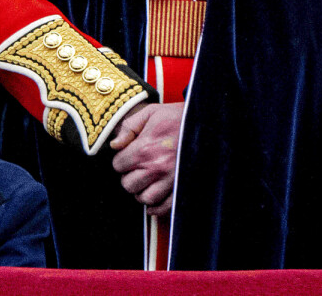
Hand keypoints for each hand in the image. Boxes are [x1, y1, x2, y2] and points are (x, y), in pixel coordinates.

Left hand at [110, 101, 183, 216]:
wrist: (207, 122)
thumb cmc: (177, 117)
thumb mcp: (150, 113)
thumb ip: (128, 128)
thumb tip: (114, 145)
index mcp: (145, 148)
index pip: (118, 165)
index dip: (120, 161)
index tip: (127, 156)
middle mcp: (156, 167)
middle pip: (129, 185)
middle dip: (129, 177)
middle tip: (136, 169)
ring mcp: (171, 180)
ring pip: (145, 198)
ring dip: (142, 192)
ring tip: (145, 182)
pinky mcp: (184, 187)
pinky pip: (166, 207)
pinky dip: (157, 208)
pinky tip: (153, 201)